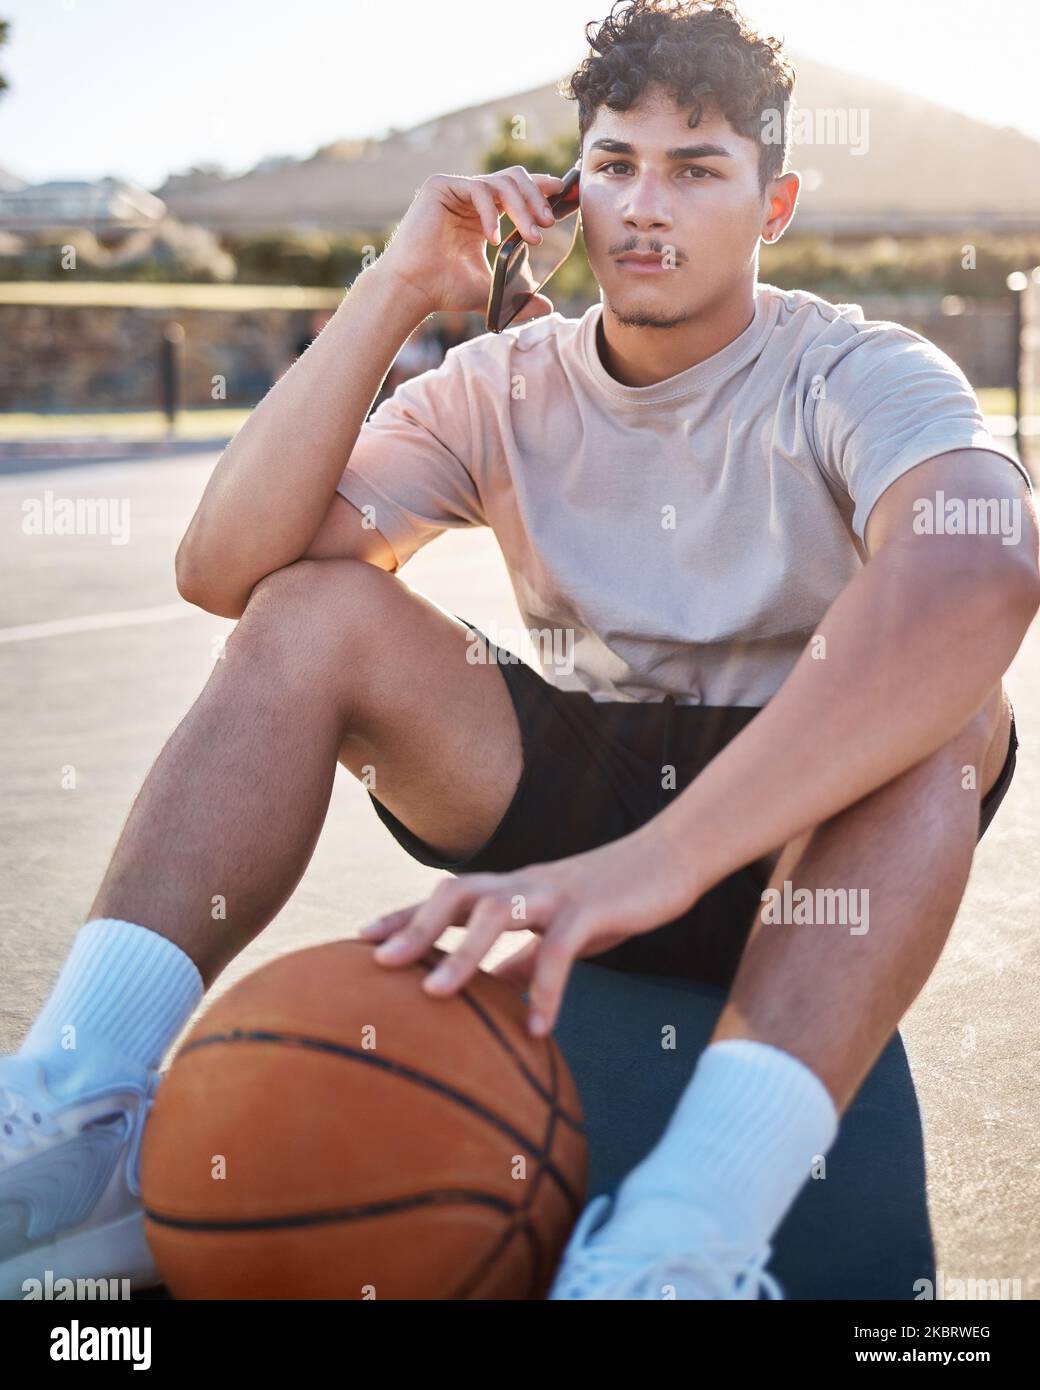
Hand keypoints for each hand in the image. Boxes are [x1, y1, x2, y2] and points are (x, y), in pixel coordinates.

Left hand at [357, 830, 700, 1037]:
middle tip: (378, 963)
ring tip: (434, 996)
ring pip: (498, 911)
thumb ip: (522, 959)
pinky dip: (545, 988)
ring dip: (464, 953)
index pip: (446, 896)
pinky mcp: (592, 908)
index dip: (403, 914)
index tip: (359, 938)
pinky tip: (537, 1028)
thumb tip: (489, 995)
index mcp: (512, 888)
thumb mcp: (558, 931)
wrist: (670, 860)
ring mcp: (556, 892)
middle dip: (416, 925)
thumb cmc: (610, 899)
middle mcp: (525, 884)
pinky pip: (560, 948)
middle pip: (457, 892)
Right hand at [376, 166, 565, 320]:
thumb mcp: (492, 291)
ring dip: (523, 207)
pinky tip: (492, 238)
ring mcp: (455, 190)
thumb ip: (519, 296)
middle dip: (537, 198)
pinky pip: (478, 189)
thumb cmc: (445, 291)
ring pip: (501, 182)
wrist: (414, 291)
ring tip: (533, 235)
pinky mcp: (440, 186)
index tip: (565, 196)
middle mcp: (469, 198)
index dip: (541, 190)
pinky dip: (491, 213)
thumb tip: (548, 307)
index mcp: (482, 214)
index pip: (516, 192)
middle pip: (514, 179)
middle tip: (550, 223)